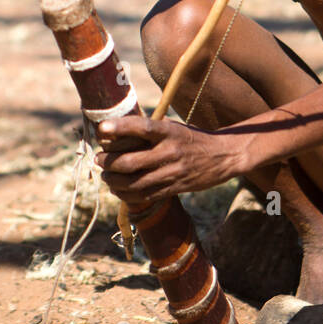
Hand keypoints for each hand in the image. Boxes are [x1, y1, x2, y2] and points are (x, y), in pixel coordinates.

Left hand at [94, 114, 246, 206]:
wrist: (224, 156)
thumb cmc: (192, 139)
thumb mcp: (175, 128)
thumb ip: (151, 130)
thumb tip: (117, 132)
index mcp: (170, 131)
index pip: (141, 127)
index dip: (120, 128)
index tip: (102, 128)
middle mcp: (170, 151)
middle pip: (131, 161)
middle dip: (108, 162)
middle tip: (98, 159)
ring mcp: (173, 172)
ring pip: (135, 182)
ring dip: (114, 181)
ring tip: (105, 176)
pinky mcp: (175, 188)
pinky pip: (145, 195)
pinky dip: (126, 194)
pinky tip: (118, 189)